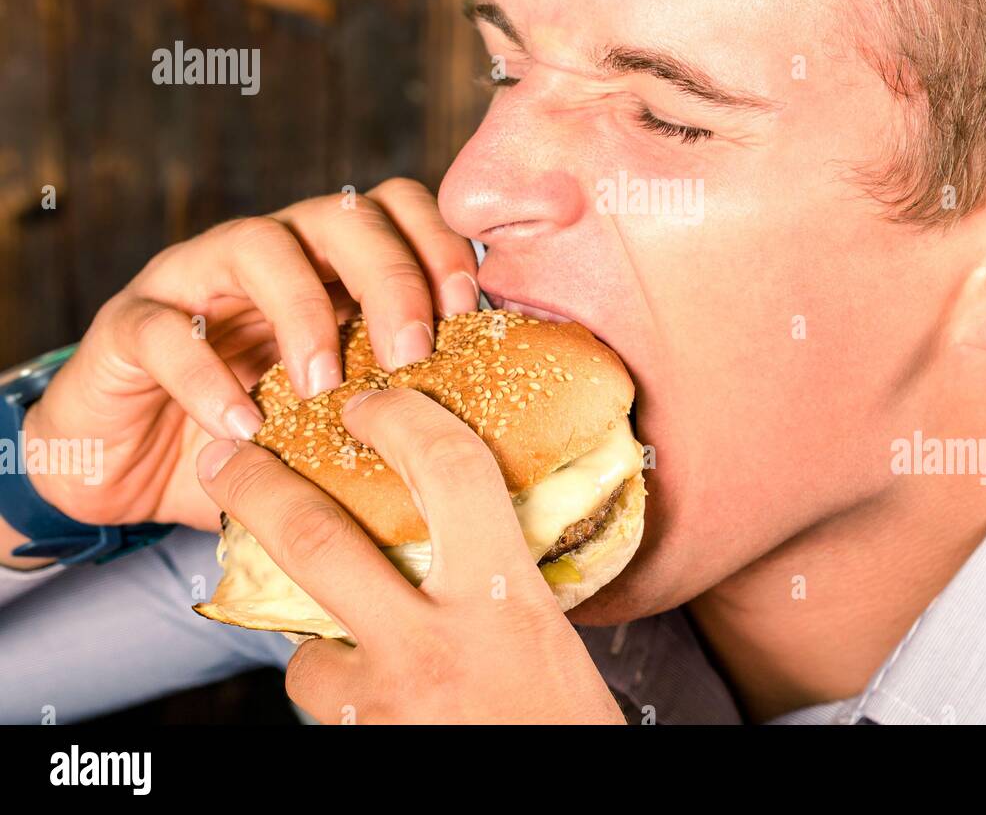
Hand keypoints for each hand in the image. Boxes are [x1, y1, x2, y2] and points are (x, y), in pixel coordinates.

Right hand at [21, 178, 479, 533]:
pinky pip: (168, 329)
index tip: (467, 311)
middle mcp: (270, 252)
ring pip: (257, 245)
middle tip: (409, 355)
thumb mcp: (335, 422)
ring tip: (323, 388)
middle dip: (390, 277)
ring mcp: (196, 277)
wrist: (129, 470)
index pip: (397, 209)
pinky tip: (243, 429)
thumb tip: (487, 433)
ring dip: (304, 313)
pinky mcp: (130, 322)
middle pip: (343, 215)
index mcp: (329, 263)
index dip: (439, 245)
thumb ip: (394, 408)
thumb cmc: (255, 438)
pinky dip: (208, 377)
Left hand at [195, 387, 625, 724]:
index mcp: (504, 600)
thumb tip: (481, 543)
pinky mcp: (360, 742)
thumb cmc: (569, 730)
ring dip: (317, 633)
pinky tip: (370, 694)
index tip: (374, 404)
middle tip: (224, 459)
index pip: (449, 471)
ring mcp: (385, 702)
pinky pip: (324, 702)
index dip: (403, 419)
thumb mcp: (553, 640)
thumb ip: (509, 586)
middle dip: (258, 489)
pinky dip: (337, 688)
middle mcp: (434, 645)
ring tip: (346, 635)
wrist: (555, 812)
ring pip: (306, 647)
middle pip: (319, 542)